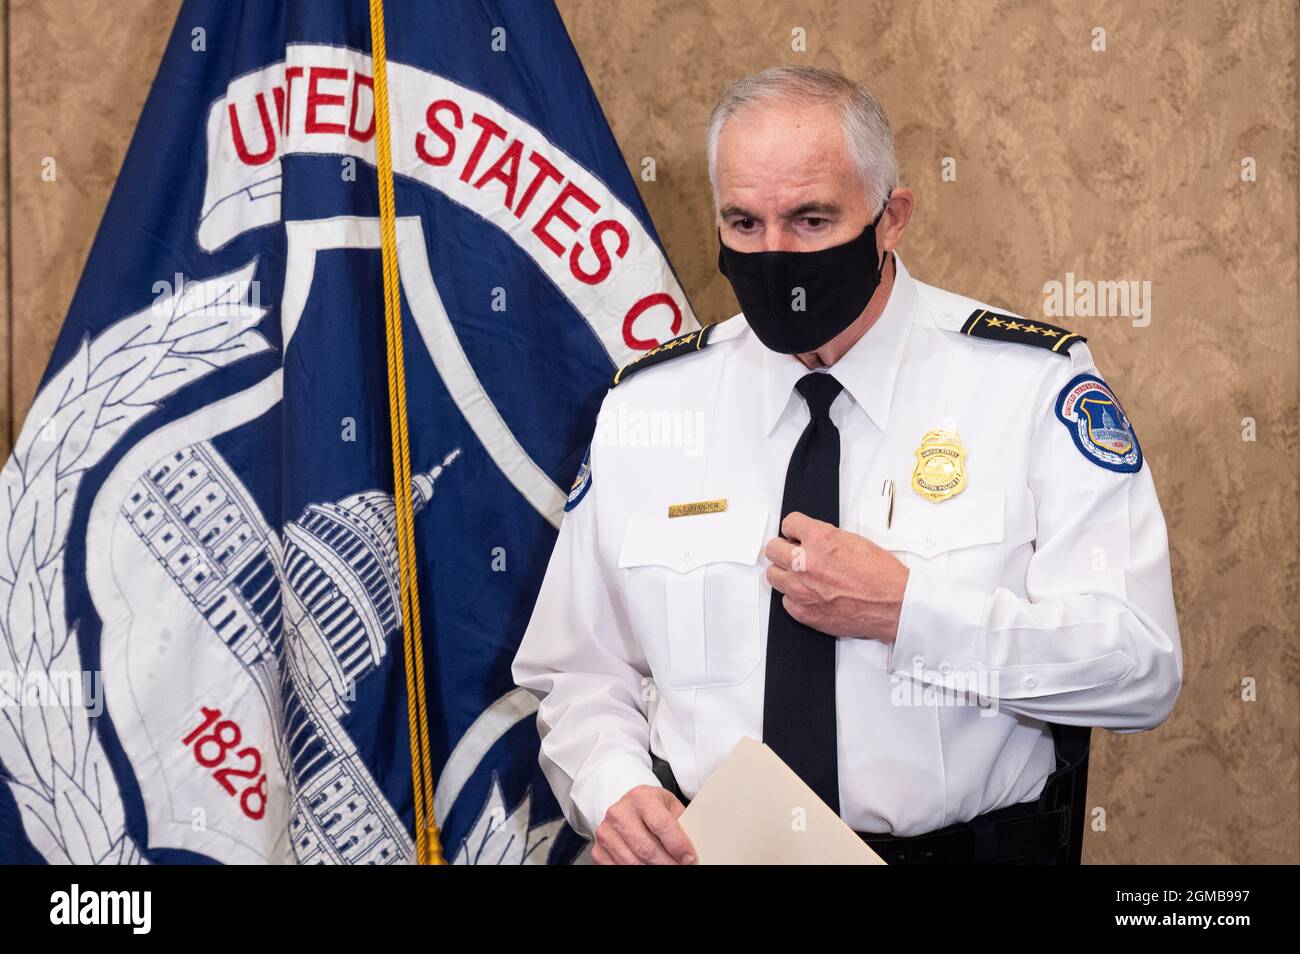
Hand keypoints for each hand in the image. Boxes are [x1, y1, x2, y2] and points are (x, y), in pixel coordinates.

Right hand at [592, 785, 695, 864]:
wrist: (627, 807)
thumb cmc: (651, 808)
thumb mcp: (669, 807)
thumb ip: (680, 823)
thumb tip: (692, 848)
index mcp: (640, 797)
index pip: (661, 825)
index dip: (678, 845)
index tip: (689, 858)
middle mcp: (619, 813)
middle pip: (647, 849)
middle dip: (668, 863)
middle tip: (680, 867)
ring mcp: (606, 832)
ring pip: (633, 863)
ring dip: (653, 869)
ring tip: (666, 866)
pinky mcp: (599, 850)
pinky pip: (618, 868)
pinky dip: (636, 871)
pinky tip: (647, 866)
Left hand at [764, 511, 908, 642]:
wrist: (894, 604)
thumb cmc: (881, 575)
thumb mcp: (853, 540)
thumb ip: (824, 539)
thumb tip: (809, 540)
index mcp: (820, 540)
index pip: (789, 523)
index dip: (794, 529)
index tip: (796, 534)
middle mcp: (806, 563)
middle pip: (773, 549)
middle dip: (784, 549)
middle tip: (793, 553)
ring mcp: (801, 589)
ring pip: (773, 575)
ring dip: (785, 573)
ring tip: (801, 576)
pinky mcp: (804, 612)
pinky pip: (785, 601)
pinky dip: (795, 597)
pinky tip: (811, 595)